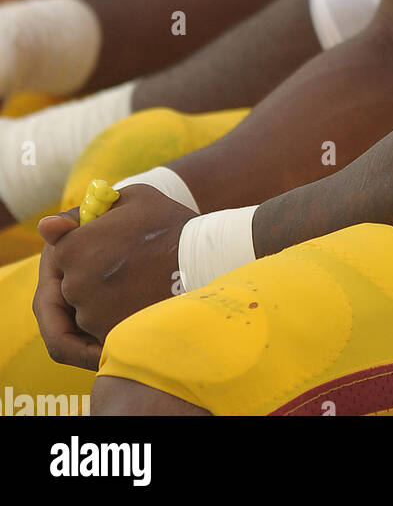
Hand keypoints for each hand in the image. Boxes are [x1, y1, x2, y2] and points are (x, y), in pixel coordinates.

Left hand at [34, 185, 193, 364]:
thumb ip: (85, 211)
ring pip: (85, 305)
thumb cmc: (169, 223)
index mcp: (74, 247)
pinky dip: (117, 313)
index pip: (62, 250)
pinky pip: (101, 325)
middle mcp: (75, 283)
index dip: (88, 243)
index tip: (114, 241)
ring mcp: (91, 312)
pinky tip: (143, 295)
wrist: (206, 260)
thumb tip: (44, 226)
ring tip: (141, 277)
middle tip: (131, 259)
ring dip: (105, 293)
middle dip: (95, 269)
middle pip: (72, 279)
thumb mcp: (131, 199)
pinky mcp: (109, 334)